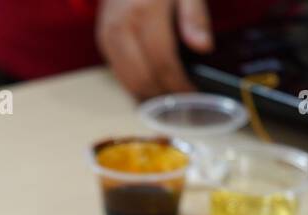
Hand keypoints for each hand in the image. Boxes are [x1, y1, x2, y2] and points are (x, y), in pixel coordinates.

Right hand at [96, 0, 213, 99]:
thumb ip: (194, 16)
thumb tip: (203, 46)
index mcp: (144, 14)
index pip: (163, 65)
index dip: (179, 86)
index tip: (194, 97)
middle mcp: (122, 28)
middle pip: (143, 79)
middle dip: (163, 98)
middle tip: (184, 106)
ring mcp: (109, 35)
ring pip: (127, 82)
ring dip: (148, 97)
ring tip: (170, 103)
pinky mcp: (103, 40)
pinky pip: (119, 73)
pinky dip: (135, 86)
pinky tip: (153, 89)